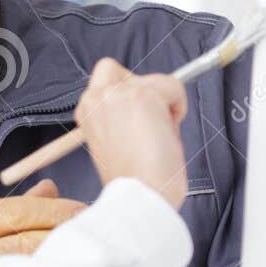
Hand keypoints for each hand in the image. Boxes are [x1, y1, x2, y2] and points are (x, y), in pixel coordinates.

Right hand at [74, 59, 188, 209]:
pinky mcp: (143, 95)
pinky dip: (179, 106)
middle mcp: (96, 97)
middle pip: (120, 70)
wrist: (140, 196)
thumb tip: (147, 105)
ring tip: (158, 135)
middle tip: (149, 123)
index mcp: (86, 112)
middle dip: (142, 91)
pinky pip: (174, 86)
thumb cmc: (133, 180)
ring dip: (163, 103)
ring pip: (153, 79)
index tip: (137, 117)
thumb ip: (121, 118)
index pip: (103, 79)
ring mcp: (119, 94)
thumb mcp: (114, 142)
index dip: (126, 96)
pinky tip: (168, 132)